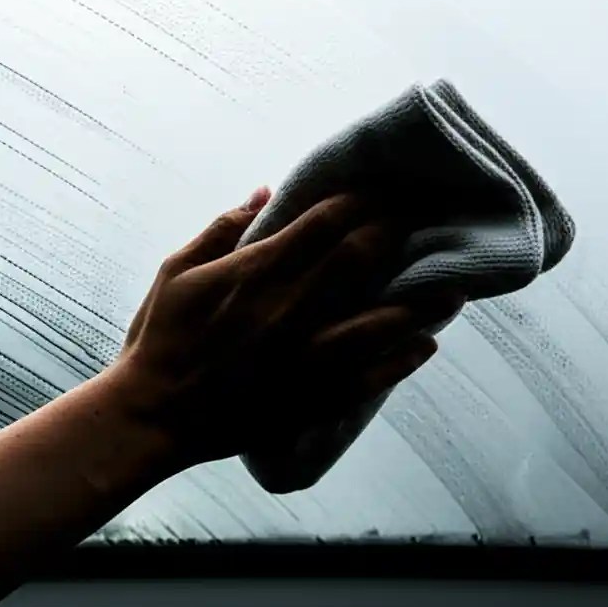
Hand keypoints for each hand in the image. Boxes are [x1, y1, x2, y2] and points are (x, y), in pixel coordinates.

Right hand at [112, 186, 464, 466]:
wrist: (152, 418)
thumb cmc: (159, 341)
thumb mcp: (175, 272)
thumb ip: (222, 229)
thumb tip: (264, 192)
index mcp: (254, 275)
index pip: (322, 223)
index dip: (359, 200)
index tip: (381, 189)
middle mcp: (287, 312)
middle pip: (359, 260)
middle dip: (396, 233)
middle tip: (424, 219)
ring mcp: (303, 359)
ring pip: (380, 322)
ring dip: (421, 300)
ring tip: (455, 285)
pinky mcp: (309, 399)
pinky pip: (370, 378)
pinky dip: (402, 359)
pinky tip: (426, 343)